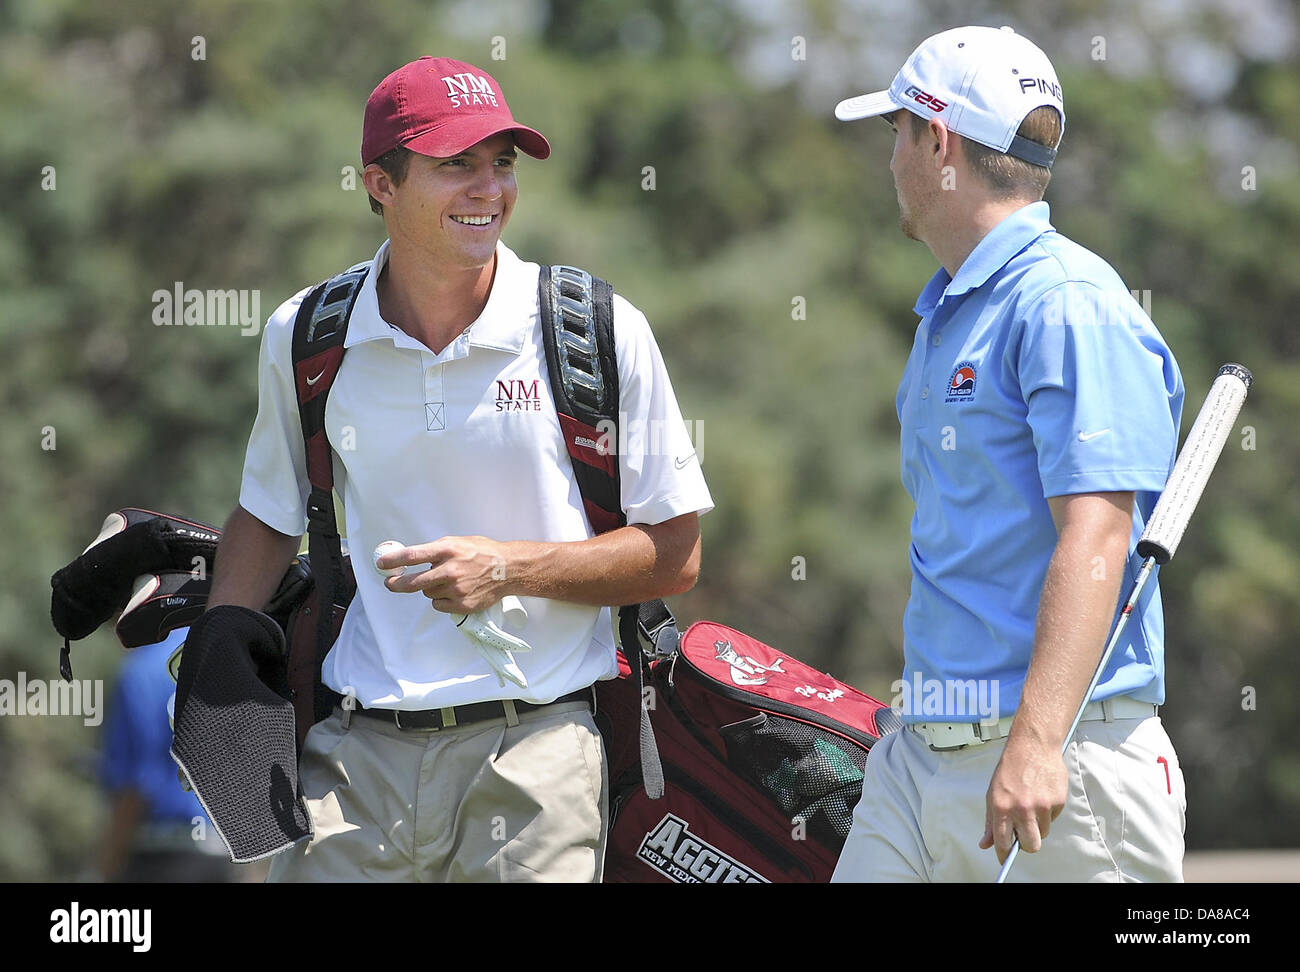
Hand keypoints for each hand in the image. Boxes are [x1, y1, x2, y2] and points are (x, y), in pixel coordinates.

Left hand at [378, 536, 511, 613]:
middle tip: (390, 583)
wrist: (508, 569)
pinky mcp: (461, 604)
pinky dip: (442, 600)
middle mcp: (450, 570)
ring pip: (427, 593)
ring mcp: (456, 589)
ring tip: (448, 581)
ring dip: (431, 588)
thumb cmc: (483, 553)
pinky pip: (439, 605)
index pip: (413, 555)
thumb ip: (437, 551)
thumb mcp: (459, 542)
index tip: (381, 563)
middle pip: (413, 582)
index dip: (394, 560)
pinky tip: (455, 592)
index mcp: (448, 550)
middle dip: (397, 584)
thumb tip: (412, 558)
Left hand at [980, 736, 1067, 862]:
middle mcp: (1022, 808)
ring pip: (1043, 832)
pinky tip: (1042, 795)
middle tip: (1024, 835)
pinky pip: (1053, 818)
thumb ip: (990, 821)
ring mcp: (1042, 806)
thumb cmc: (1010, 769)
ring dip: (1038, 825)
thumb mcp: (992, 794)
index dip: (1003, 854)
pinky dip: (1048, 812)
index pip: (1002, 842)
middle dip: (1027, 845)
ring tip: (1032, 805)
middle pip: (1030, 846)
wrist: (1032, 746)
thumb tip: (985, 844)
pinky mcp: (1058, 801)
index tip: (1004, 858)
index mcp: (1001, 806)